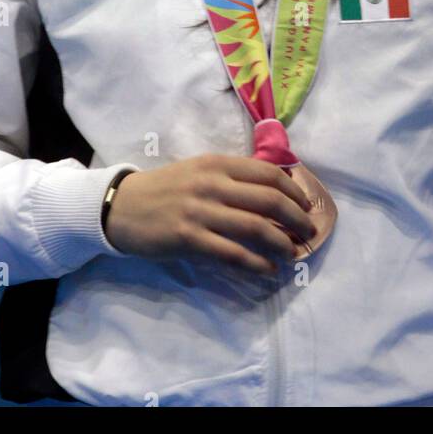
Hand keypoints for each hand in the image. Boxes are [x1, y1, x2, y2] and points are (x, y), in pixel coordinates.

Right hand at [104, 153, 317, 274]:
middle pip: (269, 200)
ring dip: (282, 243)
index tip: (307, 204)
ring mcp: (200, 211)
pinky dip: (256, 264)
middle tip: (309, 232)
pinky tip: (268, 269)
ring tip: (293, 253)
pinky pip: (232, 254)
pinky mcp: (188, 239)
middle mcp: (212, 184)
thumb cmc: (166, 188)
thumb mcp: (199, 170)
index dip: (295, 190)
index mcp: (217, 163)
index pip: (268, 173)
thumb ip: (232, 177)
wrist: (123, 206)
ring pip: (255, 228)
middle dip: (297, 218)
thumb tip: (274, 191)